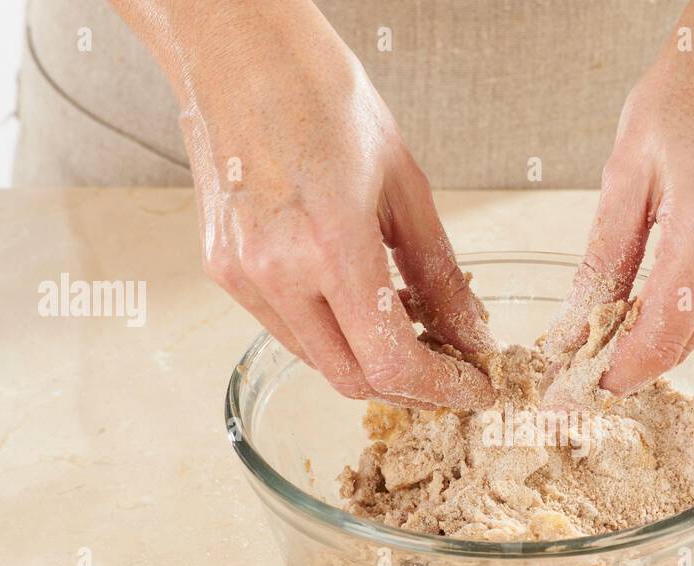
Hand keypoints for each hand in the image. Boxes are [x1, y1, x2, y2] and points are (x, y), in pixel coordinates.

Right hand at [113, 0, 494, 407]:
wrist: (236, 48)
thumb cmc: (322, 94)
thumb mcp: (405, 183)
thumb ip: (440, 272)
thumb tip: (471, 333)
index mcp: (329, 244)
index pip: (391, 361)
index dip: (441, 389)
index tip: (472, 388)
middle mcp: (275, 272)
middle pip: (353, 380)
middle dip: (409, 386)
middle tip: (448, 367)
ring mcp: (240, 276)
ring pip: (318, 362)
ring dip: (368, 361)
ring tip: (406, 324)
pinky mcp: (221, 271)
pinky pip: (286, 330)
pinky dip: (329, 333)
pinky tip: (355, 299)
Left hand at [547, 0, 693, 394]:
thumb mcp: (628, 169)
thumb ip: (604, 260)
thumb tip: (573, 328)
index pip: (659, 339)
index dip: (615, 374)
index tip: (577, 389)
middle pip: (684, 342)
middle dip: (632, 354)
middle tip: (584, 352)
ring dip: (664, 327)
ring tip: (623, 302)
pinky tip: (672, 271)